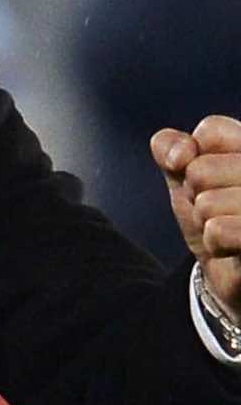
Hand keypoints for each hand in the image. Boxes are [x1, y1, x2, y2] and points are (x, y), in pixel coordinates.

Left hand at [152, 116, 240, 319]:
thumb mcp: (184, 174)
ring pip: (208, 203)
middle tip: (220, 211)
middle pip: (201, 171)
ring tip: (228, 229)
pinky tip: (233, 249)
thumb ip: (170, 147)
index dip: (195, 159)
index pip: (211, 131)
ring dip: (205, 222)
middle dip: (198, 195)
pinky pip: (220, 231)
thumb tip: (181, 156)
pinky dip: (214, 243)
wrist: (235, 272)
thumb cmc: (215, 214)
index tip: (214, 180)